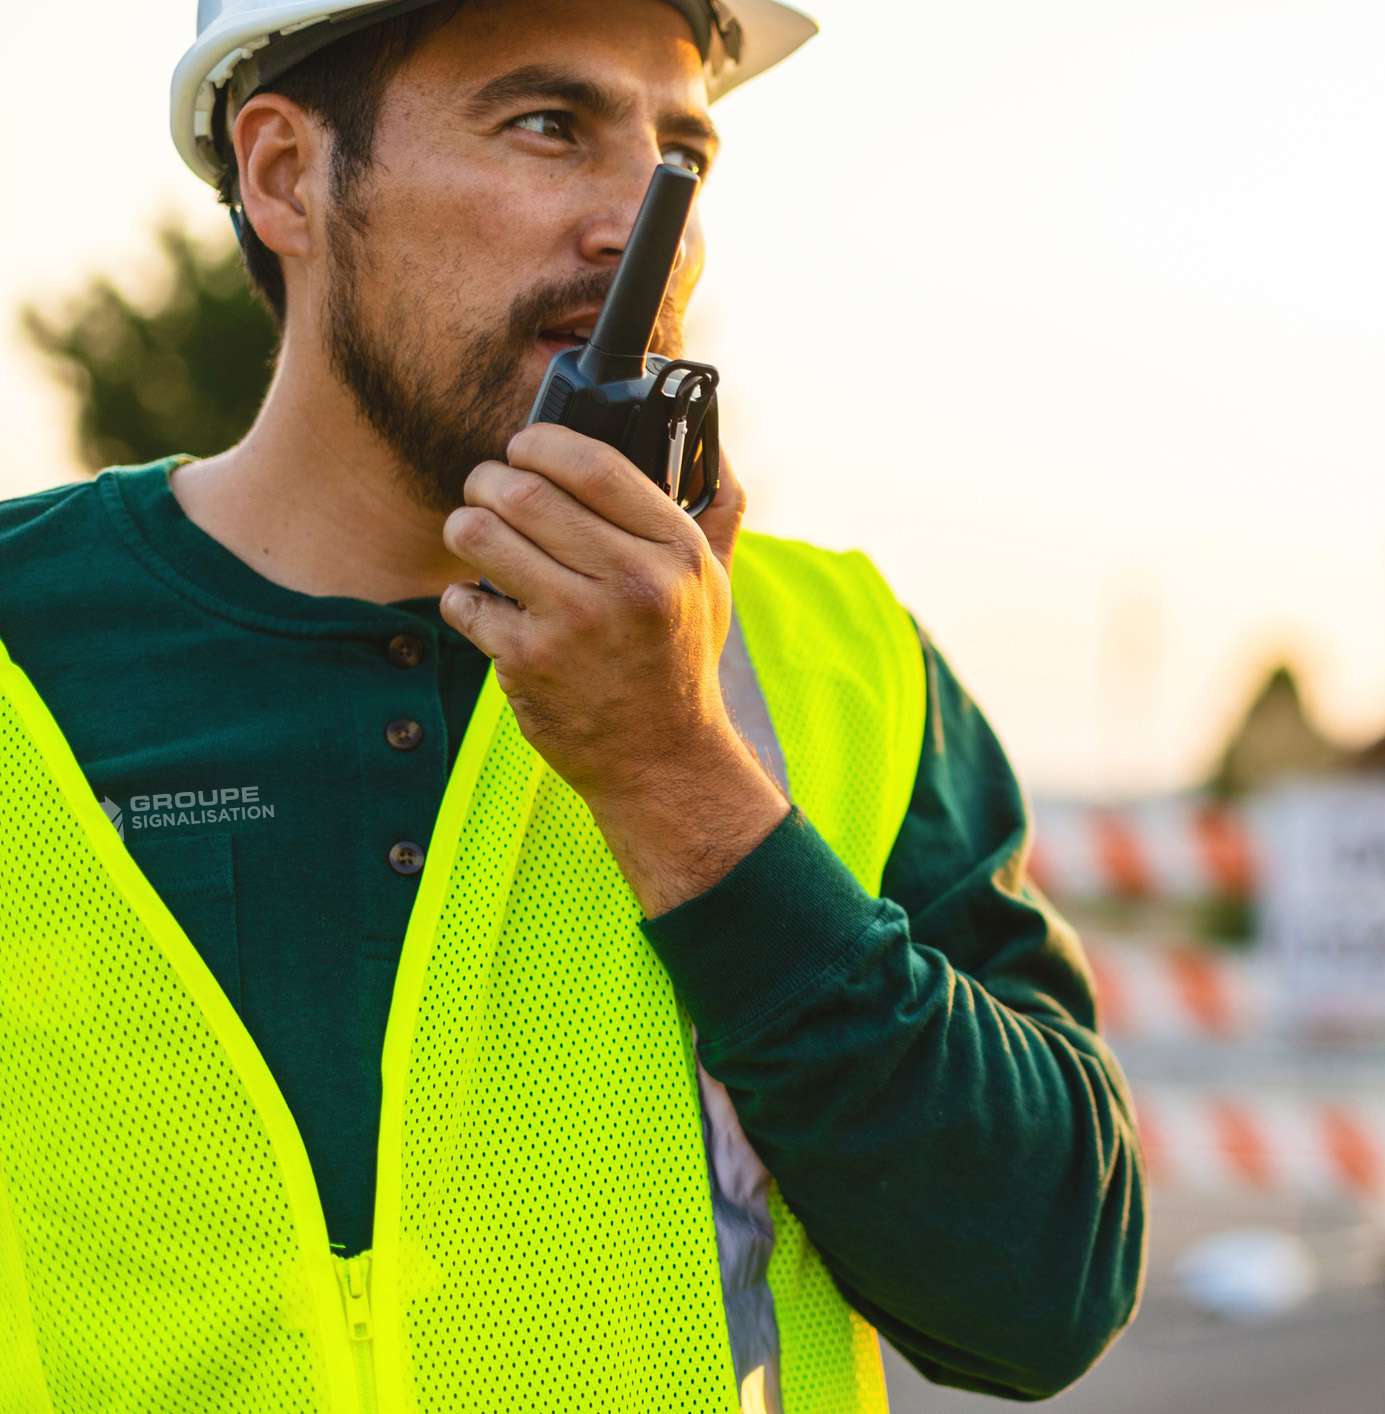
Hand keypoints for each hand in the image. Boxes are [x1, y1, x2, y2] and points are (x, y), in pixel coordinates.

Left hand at [440, 422, 748, 805]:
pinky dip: (462, 598)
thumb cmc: (679, 658)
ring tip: (473, 534)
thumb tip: (707, 435)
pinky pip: (464, 600)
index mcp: (675, 550)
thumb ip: (716, 506)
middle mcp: (630, 582)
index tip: (524, 448)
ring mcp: (575, 623)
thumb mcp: (714, 582)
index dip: (541, 442)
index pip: (593, 464)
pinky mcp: (529, 662)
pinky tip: (484, 606)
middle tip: (484, 490)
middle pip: (523, 491)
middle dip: (486, 480)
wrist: (662, 760)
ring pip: (480, 534)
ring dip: (463, 526)